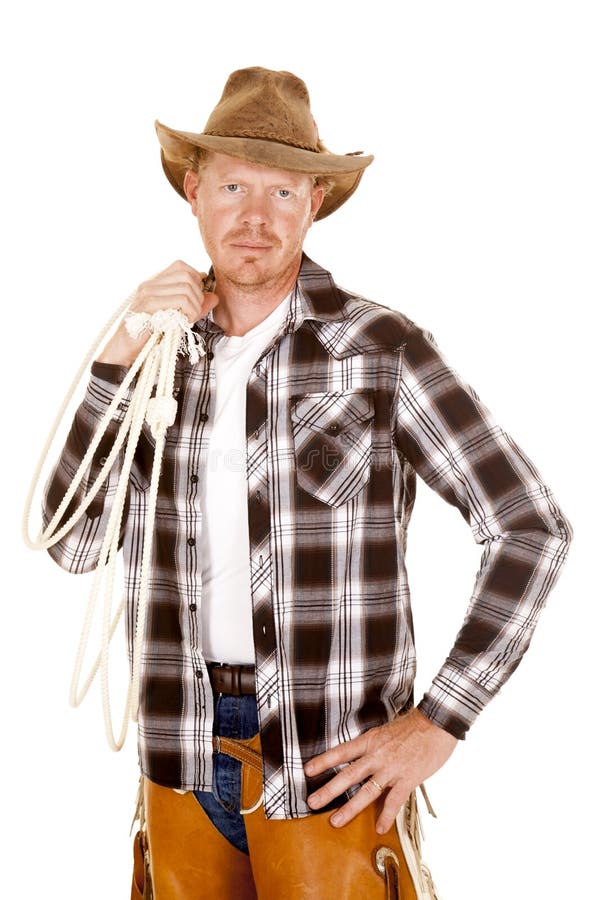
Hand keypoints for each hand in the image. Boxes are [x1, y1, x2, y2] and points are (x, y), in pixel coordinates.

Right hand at [96, 260, 218, 366]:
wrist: (125, 351)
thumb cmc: (149, 336)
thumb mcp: (177, 319)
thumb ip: (195, 307)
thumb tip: (214, 296)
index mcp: (154, 284)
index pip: (181, 266)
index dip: (196, 279)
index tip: (198, 297)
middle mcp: (150, 284)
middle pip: (187, 276)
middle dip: (198, 295)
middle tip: (194, 312)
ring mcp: (148, 293)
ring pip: (186, 288)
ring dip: (195, 306)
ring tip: (188, 319)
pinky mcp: (148, 305)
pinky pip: (180, 301)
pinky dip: (188, 312)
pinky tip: (184, 321)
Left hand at [304, 707, 457, 833]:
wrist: (436, 724)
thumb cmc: (412, 725)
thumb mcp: (385, 731)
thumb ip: (373, 745)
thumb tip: (362, 756)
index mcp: (370, 741)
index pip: (341, 752)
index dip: (324, 761)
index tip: (308, 770)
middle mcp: (376, 755)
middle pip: (348, 775)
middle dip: (328, 790)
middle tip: (312, 802)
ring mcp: (391, 769)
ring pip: (366, 792)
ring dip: (349, 808)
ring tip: (336, 821)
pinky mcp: (407, 779)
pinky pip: (394, 801)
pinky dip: (386, 816)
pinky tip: (379, 828)